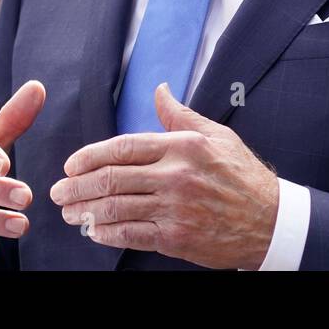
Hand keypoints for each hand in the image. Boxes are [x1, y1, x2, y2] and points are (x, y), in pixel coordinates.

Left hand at [50, 82, 279, 269]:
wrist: (270, 221)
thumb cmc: (242, 175)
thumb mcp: (216, 135)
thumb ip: (180, 115)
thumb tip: (159, 90)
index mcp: (182, 146)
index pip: (124, 147)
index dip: (90, 156)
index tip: (71, 165)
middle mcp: (176, 175)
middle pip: (112, 178)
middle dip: (78, 186)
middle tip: (58, 192)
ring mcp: (175, 208)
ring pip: (116, 208)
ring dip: (86, 211)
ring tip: (70, 212)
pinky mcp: (176, 238)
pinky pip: (131, 235)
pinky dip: (106, 234)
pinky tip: (94, 231)